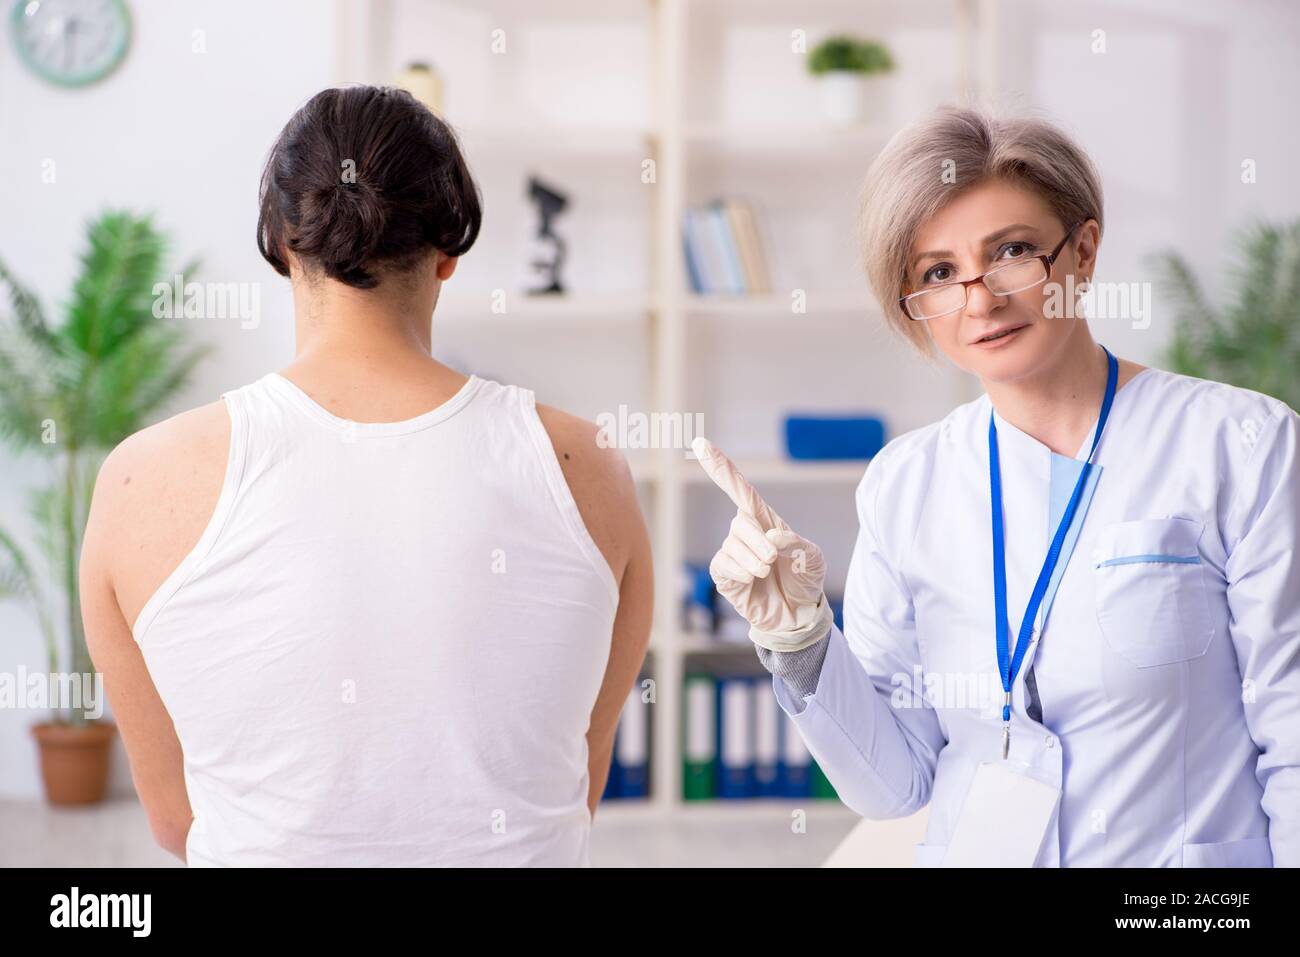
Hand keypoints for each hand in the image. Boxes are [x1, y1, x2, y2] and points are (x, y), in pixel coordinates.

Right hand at [692, 437, 831, 651]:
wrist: (797, 613)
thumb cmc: (804, 579)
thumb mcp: (814, 558)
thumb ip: (797, 543)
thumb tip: (770, 537)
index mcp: (764, 519)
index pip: (739, 488)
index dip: (720, 466)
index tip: (700, 444)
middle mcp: (744, 531)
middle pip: (741, 523)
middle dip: (761, 545)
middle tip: (774, 561)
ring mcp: (732, 552)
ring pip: (734, 547)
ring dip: (755, 563)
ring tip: (767, 574)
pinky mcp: (723, 573)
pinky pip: (724, 565)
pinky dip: (741, 573)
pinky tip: (751, 581)